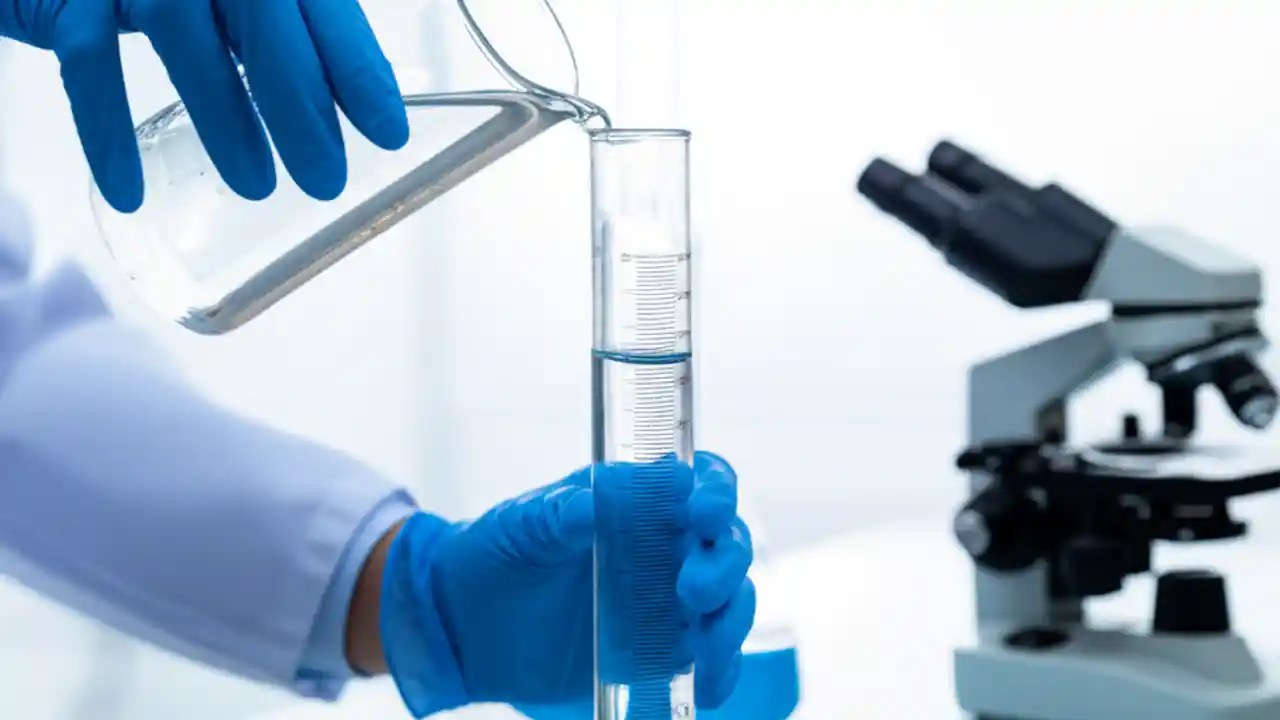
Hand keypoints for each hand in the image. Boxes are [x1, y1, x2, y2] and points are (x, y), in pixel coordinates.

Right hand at [0, 0, 408, 212]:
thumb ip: (285, 32)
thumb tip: (344, 107)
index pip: (323, 4)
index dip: (358, 67)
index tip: (388, 131)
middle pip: (263, 13)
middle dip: (301, 102)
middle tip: (326, 178)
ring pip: (185, 34)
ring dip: (226, 118)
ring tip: (257, 186)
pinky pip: (91, 62)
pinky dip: (109, 132)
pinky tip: (129, 191)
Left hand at [377, 452, 754, 716]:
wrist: (462, 622)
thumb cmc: (496, 551)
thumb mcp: (522, 525)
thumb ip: (560, 513)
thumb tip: (597, 501)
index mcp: (640, 502)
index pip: (702, 483)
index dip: (716, 491)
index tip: (703, 511)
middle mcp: (665, 548)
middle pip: (727, 545)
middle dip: (724, 564)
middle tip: (693, 590)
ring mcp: (667, 603)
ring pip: (729, 604)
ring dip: (730, 620)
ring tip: (704, 641)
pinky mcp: (659, 654)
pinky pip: (708, 662)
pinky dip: (719, 673)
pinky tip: (707, 686)